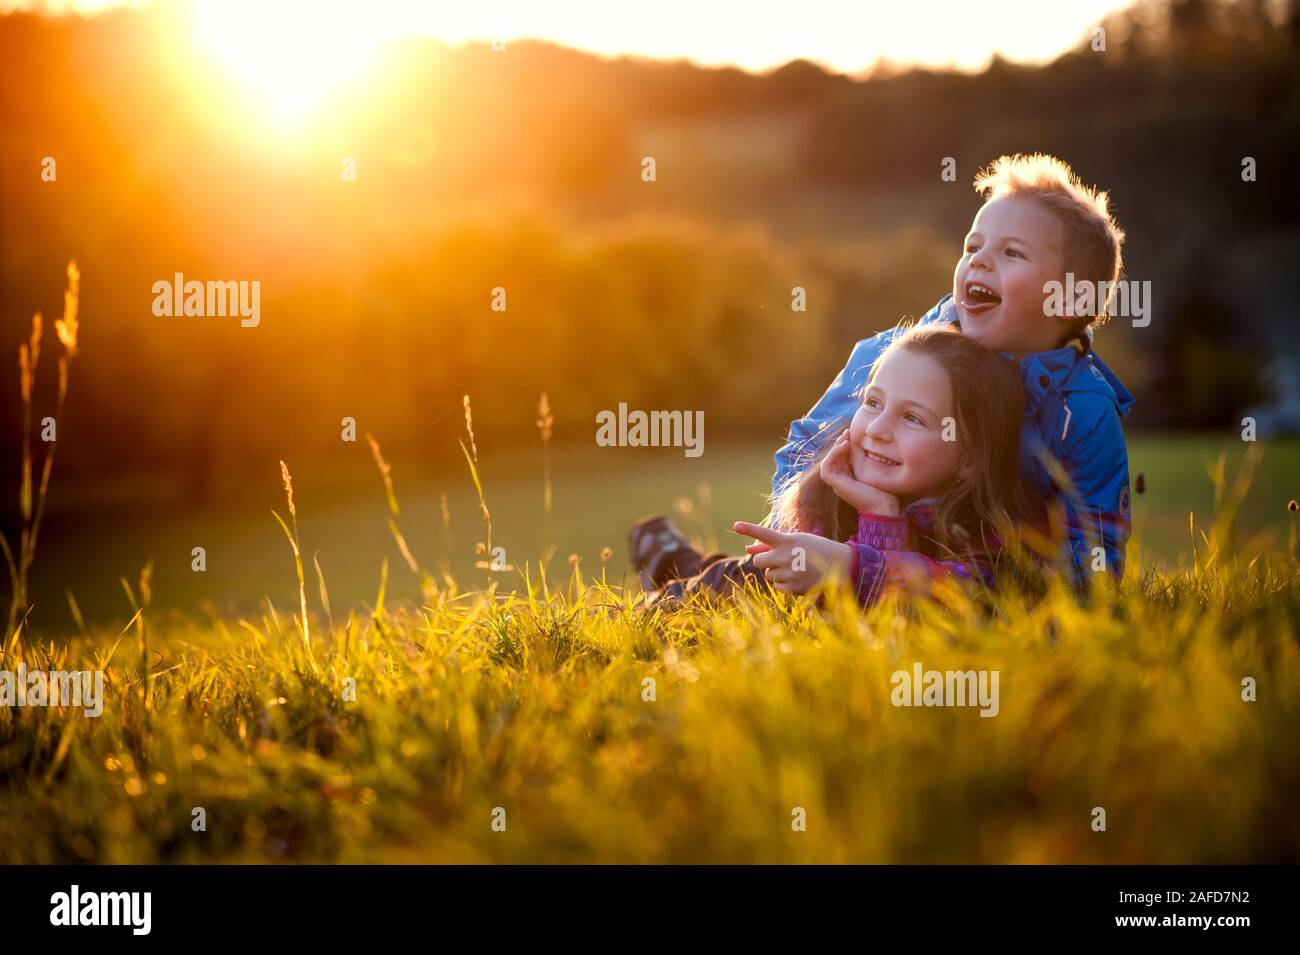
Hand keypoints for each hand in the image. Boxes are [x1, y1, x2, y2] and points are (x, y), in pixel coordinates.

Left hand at [733, 522, 852, 594]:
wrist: (840, 565)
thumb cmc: (813, 549)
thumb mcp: (795, 542)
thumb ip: (770, 545)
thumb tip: (746, 549)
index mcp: (788, 541)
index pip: (764, 533)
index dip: (749, 529)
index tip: (735, 525)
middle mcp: (787, 556)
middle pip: (758, 562)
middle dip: (763, 561)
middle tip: (776, 559)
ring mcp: (790, 573)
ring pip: (768, 575)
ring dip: (776, 572)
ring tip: (795, 567)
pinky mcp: (793, 587)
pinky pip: (776, 586)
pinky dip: (783, 583)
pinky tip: (798, 577)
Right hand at [818, 433, 900, 515]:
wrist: (883, 506)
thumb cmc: (883, 491)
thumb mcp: (873, 471)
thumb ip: (867, 461)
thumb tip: (871, 446)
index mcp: (848, 478)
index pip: (841, 459)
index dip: (844, 446)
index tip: (852, 434)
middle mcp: (841, 481)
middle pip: (833, 459)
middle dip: (839, 443)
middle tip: (848, 431)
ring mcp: (837, 484)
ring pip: (828, 461)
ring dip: (835, 447)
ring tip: (845, 437)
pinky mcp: (835, 484)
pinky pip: (826, 467)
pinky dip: (833, 454)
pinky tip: (844, 446)